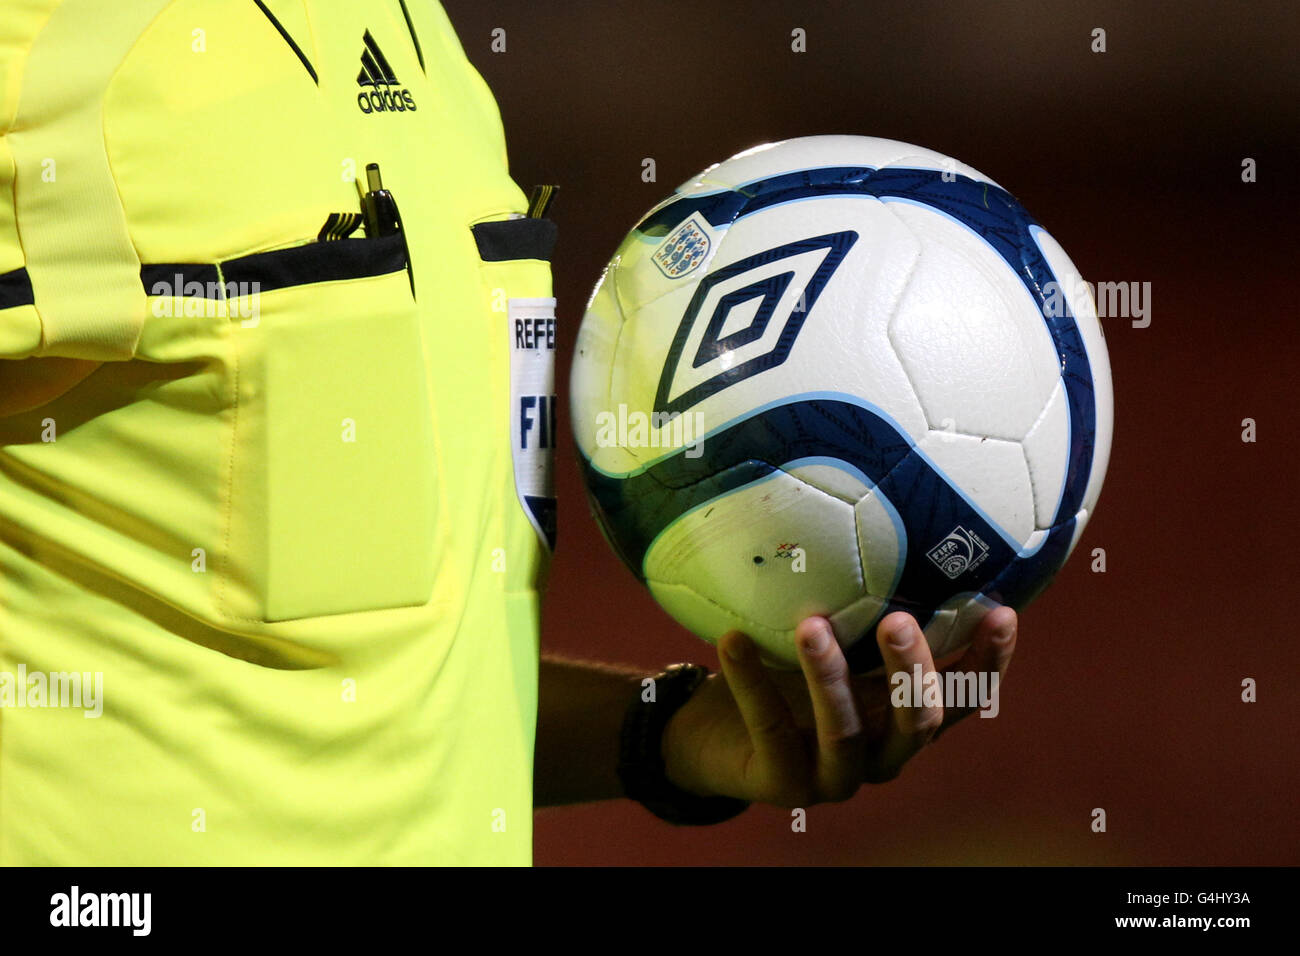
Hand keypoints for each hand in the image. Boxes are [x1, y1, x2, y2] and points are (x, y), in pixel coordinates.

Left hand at [660, 607, 1017, 806]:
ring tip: (811, 626)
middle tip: (897, 620)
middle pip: (917, 721)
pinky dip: (752, 681)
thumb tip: (880, 508)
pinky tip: (734, 640)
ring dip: (829, 677)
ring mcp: (835, 776)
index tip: (1001, 613)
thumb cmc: (784, 673)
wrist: (716, 736)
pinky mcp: (783, 786)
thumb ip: (858, 604)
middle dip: (912, 671)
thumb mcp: (829, 638)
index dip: (989, 662)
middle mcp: (883, 752)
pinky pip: (770, 730)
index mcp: (904, 716)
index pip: (964, 696)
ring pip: (845, 732)